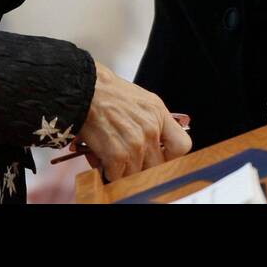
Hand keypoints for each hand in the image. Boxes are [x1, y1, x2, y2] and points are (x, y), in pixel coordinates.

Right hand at [75, 61, 190, 182]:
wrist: (84, 89)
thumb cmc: (108, 92)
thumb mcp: (142, 100)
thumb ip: (153, 121)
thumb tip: (157, 144)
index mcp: (159, 114)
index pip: (182, 146)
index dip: (171, 156)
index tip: (162, 157)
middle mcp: (151, 130)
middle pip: (158, 166)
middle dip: (143, 166)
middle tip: (130, 160)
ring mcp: (135, 144)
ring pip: (136, 174)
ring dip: (123, 170)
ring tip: (112, 156)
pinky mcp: (117, 155)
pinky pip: (117, 176)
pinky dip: (108, 171)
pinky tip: (102, 158)